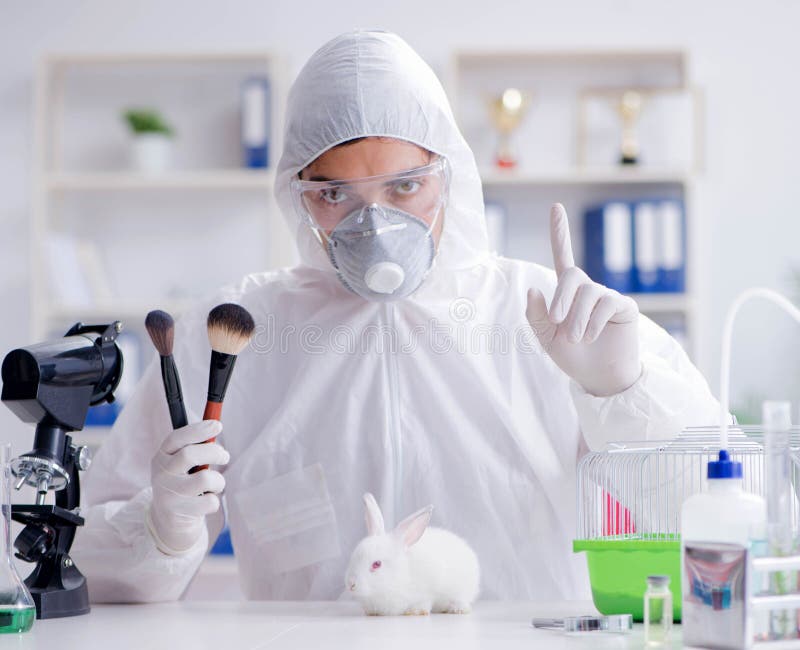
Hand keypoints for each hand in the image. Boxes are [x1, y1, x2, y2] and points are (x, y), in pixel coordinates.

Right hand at [146, 420, 229, 554]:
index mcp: (161, 457)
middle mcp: (161, 474)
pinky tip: (205, 502)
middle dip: (214, 452)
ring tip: (214, 484)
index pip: (176, 438)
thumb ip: (195, 447)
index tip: (218, 425)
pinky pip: (210, 502)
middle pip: (190, 455)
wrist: (168, 521)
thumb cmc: (183, 483)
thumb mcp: (181, 464)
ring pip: (205, 479)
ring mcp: (169, 494)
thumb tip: (215, 426)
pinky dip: (214, 501)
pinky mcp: (179, 512)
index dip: (198, 430)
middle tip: (225, 455)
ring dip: (218, 480)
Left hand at [526, 203, 641, 396]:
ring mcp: (608, 296)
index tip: (556, 207)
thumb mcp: (546, 338)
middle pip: (571, 273)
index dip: (560, 233)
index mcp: (567, 293)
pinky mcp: (624, 306)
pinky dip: (592, 322)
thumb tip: (533, 289)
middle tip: (557, 323)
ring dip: (576, 319)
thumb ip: (536, 315)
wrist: (598, 378)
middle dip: (560, 298)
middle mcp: (588, 289)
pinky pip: (605, 304)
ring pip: (587, 292)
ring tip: (576, 338)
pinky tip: (591, 336)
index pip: (563, 256)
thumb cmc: (573, 357)